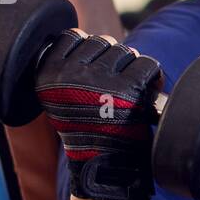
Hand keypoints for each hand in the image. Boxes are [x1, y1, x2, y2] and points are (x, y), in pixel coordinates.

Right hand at [35, 31, 162, 199]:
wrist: (104, 163)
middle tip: (113, 87)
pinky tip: (144, 94)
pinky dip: (152, 78)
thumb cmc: (86, 128)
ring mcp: (98, 79)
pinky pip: (147, 64)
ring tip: (126, 93)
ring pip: (125, 51)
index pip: (72, 36)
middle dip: (112, 59)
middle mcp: (69, 74)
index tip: (93, 70)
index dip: (89, 50)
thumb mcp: (61, 96)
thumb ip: (68, 66)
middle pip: (102, 41)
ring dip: (131, 68)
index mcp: (47, 74)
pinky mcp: (127, 88)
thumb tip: (91, 38)